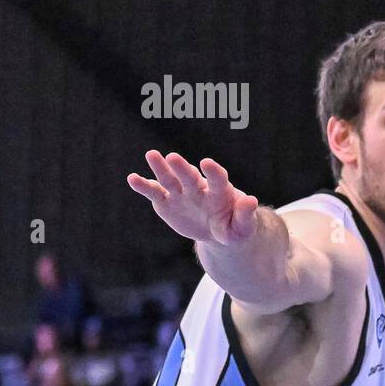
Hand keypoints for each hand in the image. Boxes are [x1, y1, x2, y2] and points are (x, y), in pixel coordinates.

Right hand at [127, 151, 258, 243]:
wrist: (217, 231)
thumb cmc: (233, 227)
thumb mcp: (243, 227)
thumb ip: (246, 215)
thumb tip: (252, 200)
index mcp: (220, 192)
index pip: (217, 179)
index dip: (213, 172)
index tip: (206, 163)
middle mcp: (198, 188)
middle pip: (189, 176)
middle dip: (182, 167)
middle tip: (173, 157)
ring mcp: (181, 193)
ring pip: (170, 179)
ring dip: (160, 168)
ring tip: (152, 154)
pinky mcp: (166, 202)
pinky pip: (154, 193)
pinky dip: (144, 186)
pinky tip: (133, 178)